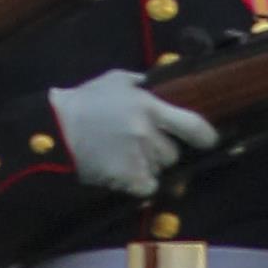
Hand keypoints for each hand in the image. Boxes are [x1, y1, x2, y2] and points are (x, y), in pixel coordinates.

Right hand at [51, 67, 218, 203]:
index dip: (206, 136)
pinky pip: (147, 187)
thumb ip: (143, 83)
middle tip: (142, 144)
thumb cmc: (87, 101)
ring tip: (125, 155)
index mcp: (149, 106)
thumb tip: (163, 84)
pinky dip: (139, 183)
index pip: (192, 124)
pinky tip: (123, 172)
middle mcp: (147, 133)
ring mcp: (137, 157)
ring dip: (149, 166)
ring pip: (159, 170)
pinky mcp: (125, 178)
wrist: (56, 130)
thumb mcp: (117, 80)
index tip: (210, 140)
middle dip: (162, 150)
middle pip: (173, 153)